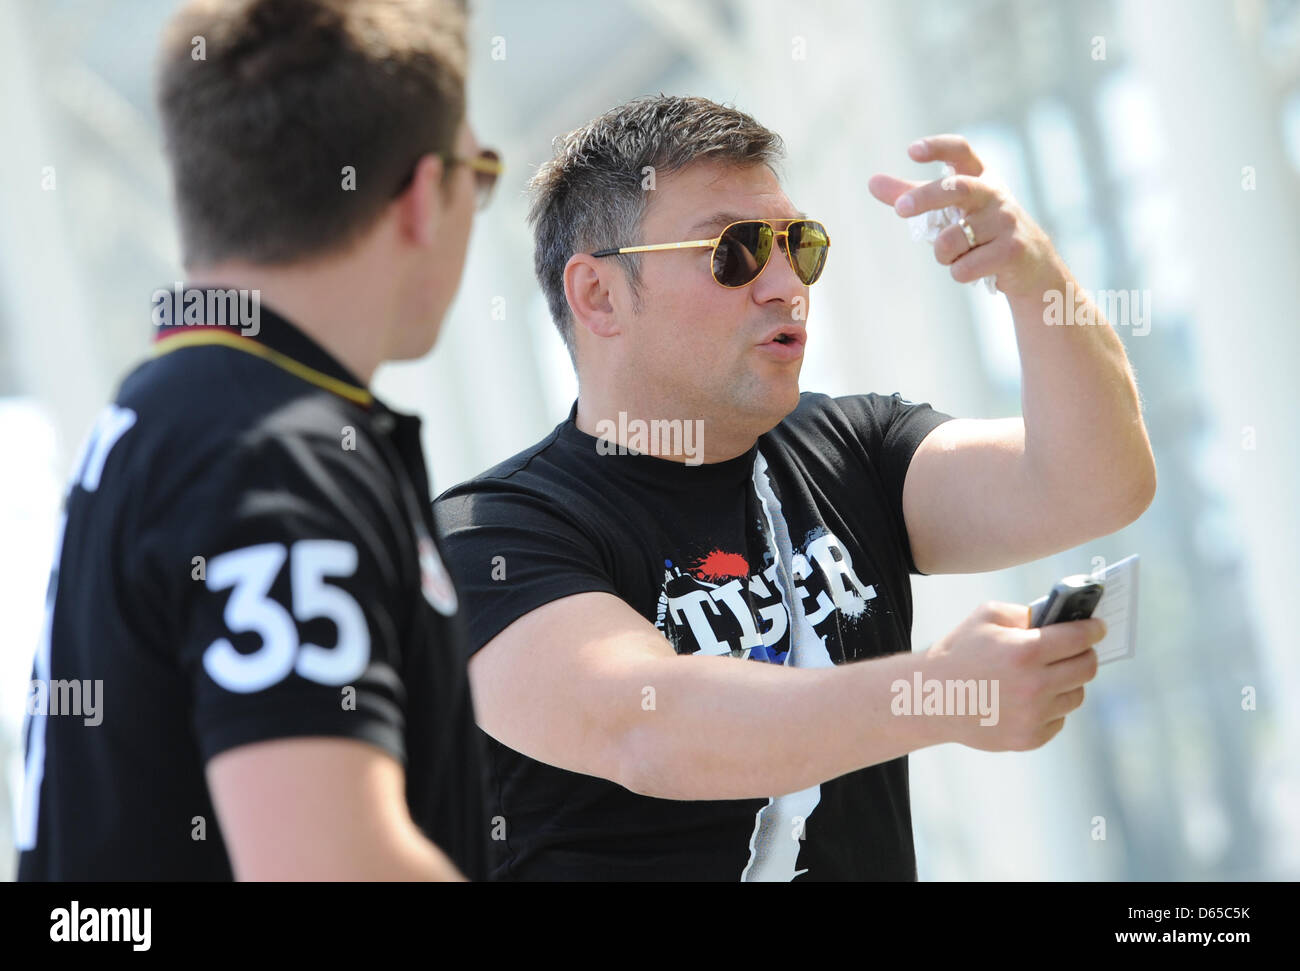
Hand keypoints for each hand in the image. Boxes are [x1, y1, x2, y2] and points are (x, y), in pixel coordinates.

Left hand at [868, 135, 1066, 298]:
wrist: (1030, 263)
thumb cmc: (980, 230)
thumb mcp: (950, 208)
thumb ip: (911, 194)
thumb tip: (871, 182)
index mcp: (979, 177)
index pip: (961, 150)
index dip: (937, 147)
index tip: (912, 151)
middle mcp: (994, 193)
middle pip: (955, 189)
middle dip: (925, 198)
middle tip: (900, 210)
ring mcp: (1005, 221)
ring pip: (949, 241)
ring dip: (944, 256)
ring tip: (961, 255)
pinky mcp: (1011, 250)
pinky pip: (963, 268)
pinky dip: (960, 273)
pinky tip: (977, 268)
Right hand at [925, 600, 1102, 751]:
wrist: (930, 698)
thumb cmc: (959, 652)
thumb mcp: (987, 617)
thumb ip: (1026, 613)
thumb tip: (1060, 619)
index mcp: (1026, 650)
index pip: (1080, 638)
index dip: (1094, 629)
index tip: (1098, 627)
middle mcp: (1034, 685)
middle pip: (1087, 668)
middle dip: (1086, 654)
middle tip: (1078, 649)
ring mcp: (1033, 716)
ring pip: (1076, 695)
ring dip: (1068, 682)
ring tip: (1049, 674)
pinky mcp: (1029, 738)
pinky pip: (1059, 719)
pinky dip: (1051, 707)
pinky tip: (1030, 697)